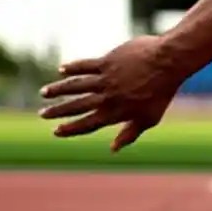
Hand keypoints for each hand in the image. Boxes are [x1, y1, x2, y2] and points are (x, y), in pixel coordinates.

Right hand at [38, 35, 183, 151]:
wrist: (168, 62)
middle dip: (58, 112)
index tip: (56, 131)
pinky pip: (85, 65)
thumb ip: (129, 134)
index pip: (87, 124)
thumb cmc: (161, 92)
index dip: (70, 129)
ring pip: (76, 86)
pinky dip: (72, 68)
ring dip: (58, 90)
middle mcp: (107, 97)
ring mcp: (106, 78)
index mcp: (115, 113)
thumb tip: (113, 149)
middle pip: (77, 106)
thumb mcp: (149, 119)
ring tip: (44, 93)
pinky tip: (61, 70)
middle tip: (43, 114)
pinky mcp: (107, 61)